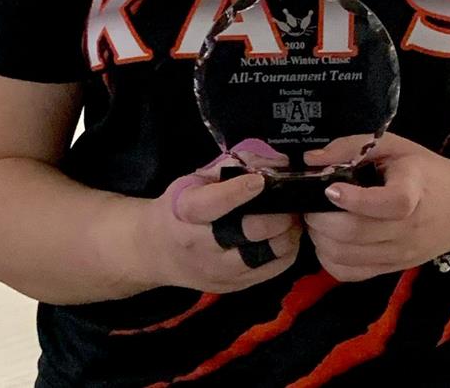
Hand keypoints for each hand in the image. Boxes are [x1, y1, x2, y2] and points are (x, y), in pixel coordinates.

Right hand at [133, 152, 303, 292]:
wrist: (156, 252)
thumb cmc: (178, 210)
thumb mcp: (190, 183)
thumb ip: (226, 170)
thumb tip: (270, 163)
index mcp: (186, 213)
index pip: (213, 204)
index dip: (239, 191)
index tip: (261, 180)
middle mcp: (201, 246)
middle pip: (248, 233)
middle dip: (276, 216)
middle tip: (289, 202)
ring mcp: (219, 271)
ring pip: (266, 256)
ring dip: (287, 235)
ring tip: (293, 219)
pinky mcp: (233, 286)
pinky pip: (272, 271)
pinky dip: (287, 252)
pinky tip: (287, 236)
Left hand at [302, 134, 449, 282]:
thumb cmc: (424, 172)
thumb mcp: (395, 146)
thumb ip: (353, 146)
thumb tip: (312, 159)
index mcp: (414, 191)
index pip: (390, 203)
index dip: (355, 199)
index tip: (330, 188)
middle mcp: (408, 229)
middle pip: (355, 233)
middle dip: (320, 218)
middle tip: (312, 203)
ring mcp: (400, 254)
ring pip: (346, 256)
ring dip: (320, 238)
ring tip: (320, 220)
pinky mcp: (391, 269)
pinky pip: (349, 274)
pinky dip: (329, 258)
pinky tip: (330, 240)